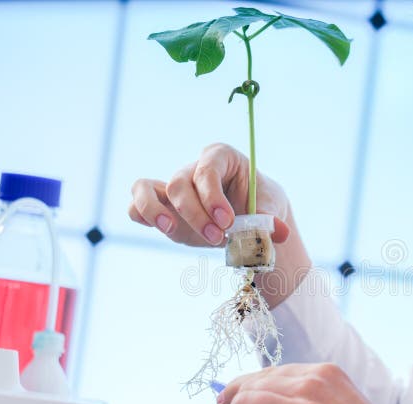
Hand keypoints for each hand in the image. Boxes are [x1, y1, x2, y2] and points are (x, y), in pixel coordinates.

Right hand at [129, 143, 290, 246]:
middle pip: (179, 184)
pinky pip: (136, 204)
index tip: (227, 221)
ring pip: (145, 188)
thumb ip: (271, 218)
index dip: (213, 195)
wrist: (251, 216)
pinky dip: (142, 214)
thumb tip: (275, 232)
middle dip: (196, 214)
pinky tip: (162, 228)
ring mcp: (173, 186)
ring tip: (171, 230)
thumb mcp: (271, 207)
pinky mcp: (162, 207)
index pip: (207, 169)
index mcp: (221, 157)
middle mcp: (192, 168)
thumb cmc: (261, 203)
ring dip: (155, 211)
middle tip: (219, 237)